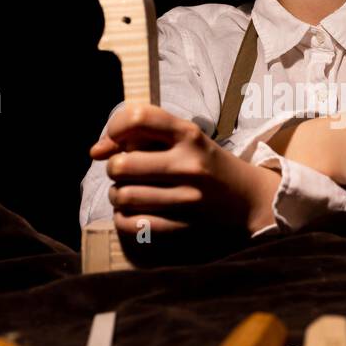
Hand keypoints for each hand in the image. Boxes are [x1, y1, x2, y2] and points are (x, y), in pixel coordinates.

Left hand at [90, 104, 279, 237]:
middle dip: (114, 168)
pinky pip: (132, 223)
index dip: (114, 127)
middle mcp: (188, 164)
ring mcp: (187, 198)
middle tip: (124, 171)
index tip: (115, 139)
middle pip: (121, 164)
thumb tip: (95, 152)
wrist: (250, 200)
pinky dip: (124, 218)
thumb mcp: (184, 139)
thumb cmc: (207, 164)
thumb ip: (141, 137)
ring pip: (123, 196)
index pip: (137, 118)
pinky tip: (134, 212)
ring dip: (117, 195)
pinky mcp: (184, 226)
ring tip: (128, 192)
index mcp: (189, 135)